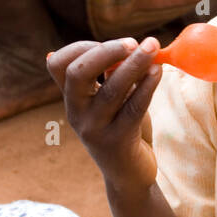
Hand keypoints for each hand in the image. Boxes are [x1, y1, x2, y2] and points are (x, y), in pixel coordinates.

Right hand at [46, 38, 161, 193]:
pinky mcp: (117, 143)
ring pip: (112, 89)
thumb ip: (111, 76)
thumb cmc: (124, 129)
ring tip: (153, 48)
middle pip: (77, 73)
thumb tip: (126, 45)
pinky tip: (157, 72)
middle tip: (134, 41)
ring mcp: (94, 130)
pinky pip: (133, 108)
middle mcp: (76, 113)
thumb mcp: (113, 100)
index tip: (112, 44)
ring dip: (135, 64)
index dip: (82, 47)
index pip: (58, 64)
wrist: (130, 175)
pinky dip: (147, 86)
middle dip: (106, 51)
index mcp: (72, 98)